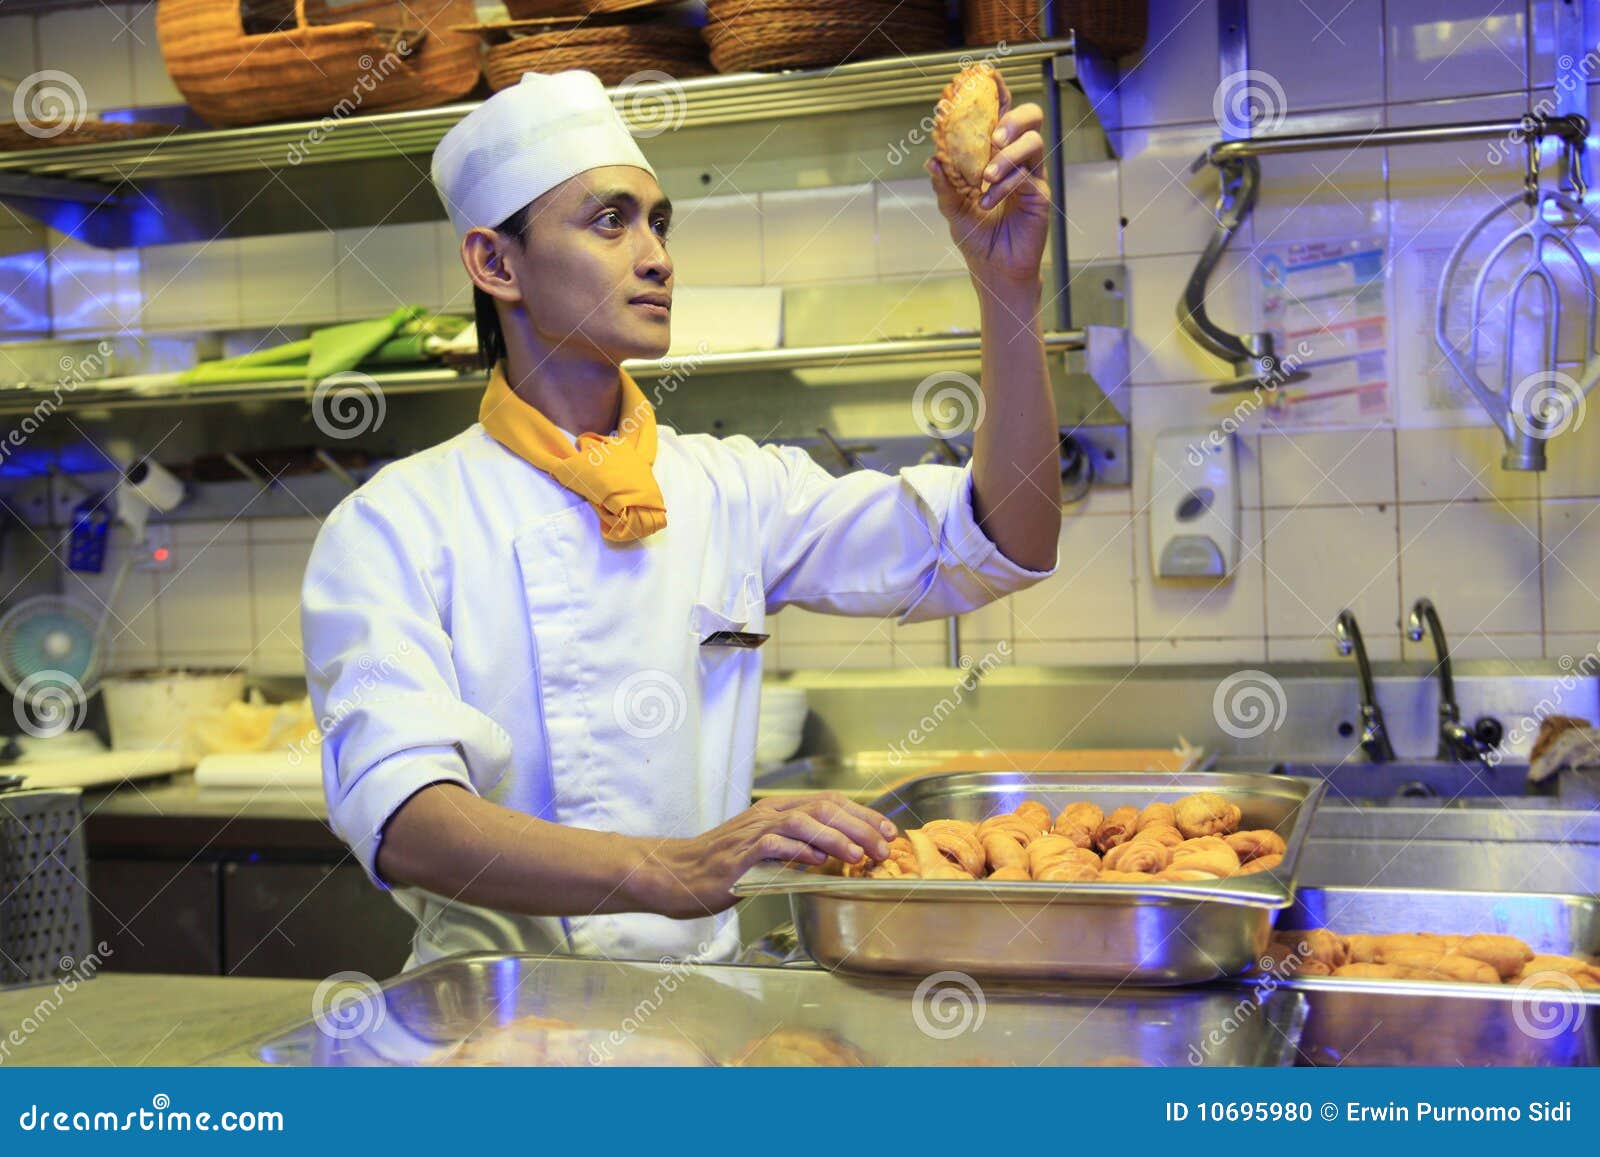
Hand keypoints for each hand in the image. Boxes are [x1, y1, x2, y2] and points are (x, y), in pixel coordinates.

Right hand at [637, 792, 897, 918]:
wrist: (677, 873)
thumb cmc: (722, 867)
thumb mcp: (767, 853)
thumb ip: (798, 849)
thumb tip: (837, 856)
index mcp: (777, 810)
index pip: (829, 802)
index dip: (862, 814)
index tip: (887, 831)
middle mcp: (768, 813)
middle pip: (823, 807)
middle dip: (859, 825)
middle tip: (882, 846)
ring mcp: (753, 831)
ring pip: (803, 821)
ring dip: (835, 838)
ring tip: (859, 855)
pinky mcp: (740, 853)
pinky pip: (774, 844)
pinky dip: (798, 850)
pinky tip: (816, 862)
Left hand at [926, 71, 1050, 286]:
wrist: (994, 270)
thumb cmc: (976, 238)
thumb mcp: (953, 209)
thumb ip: (944, 184)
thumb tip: (931, 159)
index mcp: (996, 155)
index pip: (1001, 116)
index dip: (998, 93)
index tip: (987, 77)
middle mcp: (1017, 160)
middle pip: (1030, 118)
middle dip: (1013, 119)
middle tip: (993, 137)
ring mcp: (1032, 175)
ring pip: (1033, 144)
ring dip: (1008, 156)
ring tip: (986, 178)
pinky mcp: (1040, 195)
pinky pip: (1029, 176)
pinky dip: (1007, 183)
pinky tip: (989, 200)